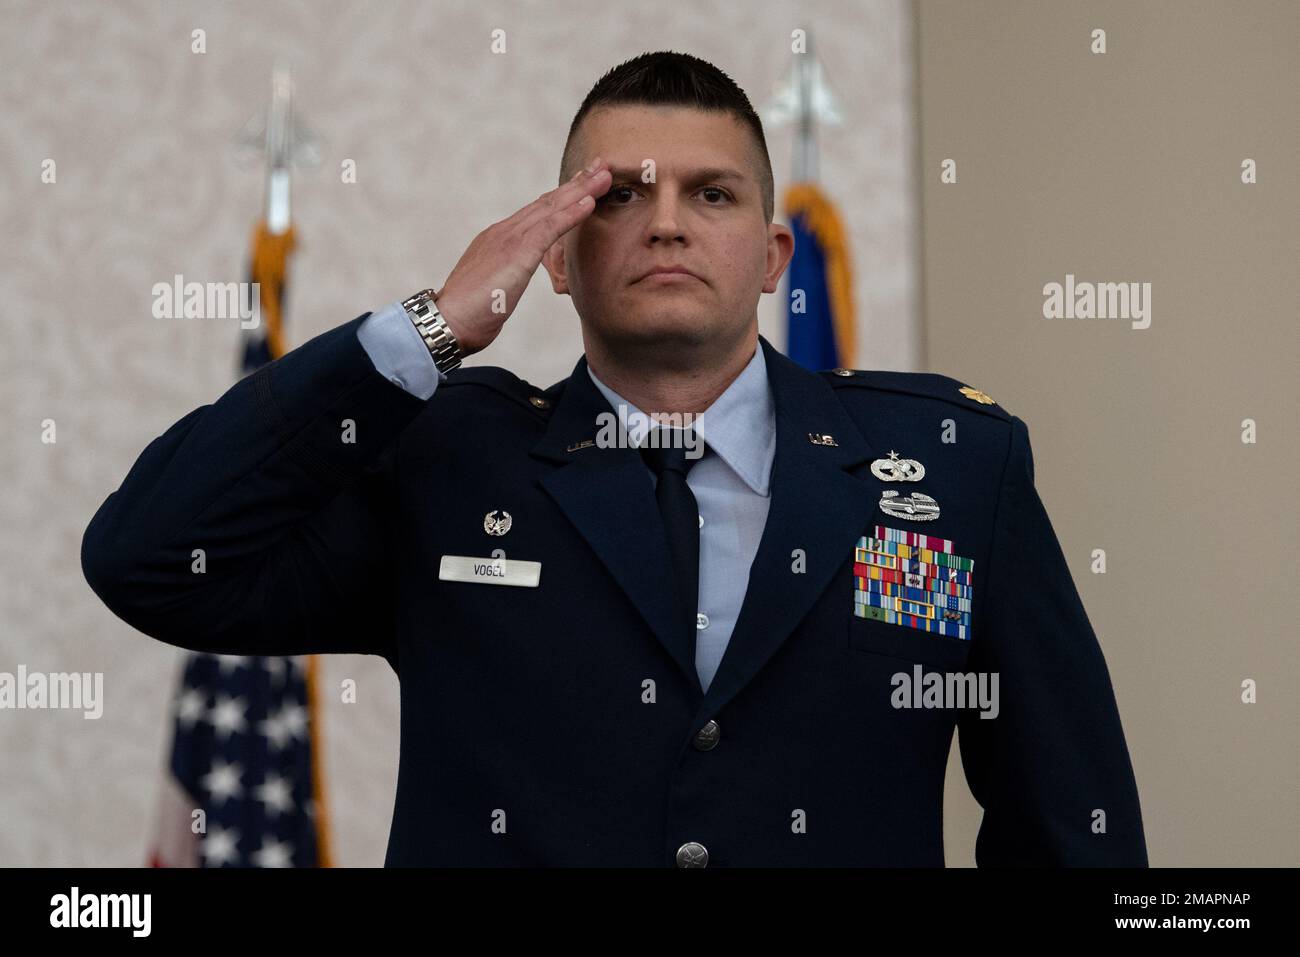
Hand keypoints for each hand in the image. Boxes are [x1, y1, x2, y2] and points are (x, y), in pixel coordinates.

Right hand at [433, 157, 609, 356]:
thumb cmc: (470, 313)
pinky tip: (589, 203)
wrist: (448, 321)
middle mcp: (504, 232)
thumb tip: (513, 277)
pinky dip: (570, 214)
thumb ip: (507, 275)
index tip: (584, 184)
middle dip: (577, 184)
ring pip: (551, 208)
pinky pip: (549, 229)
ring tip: (604, 176)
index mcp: (500, 239)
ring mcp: (509, 239)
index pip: (537, 212)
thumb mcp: (495, 287)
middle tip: (602, 167)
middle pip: (547, 202)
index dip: (563, 196)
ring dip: (581, 191)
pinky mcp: (516, 253)